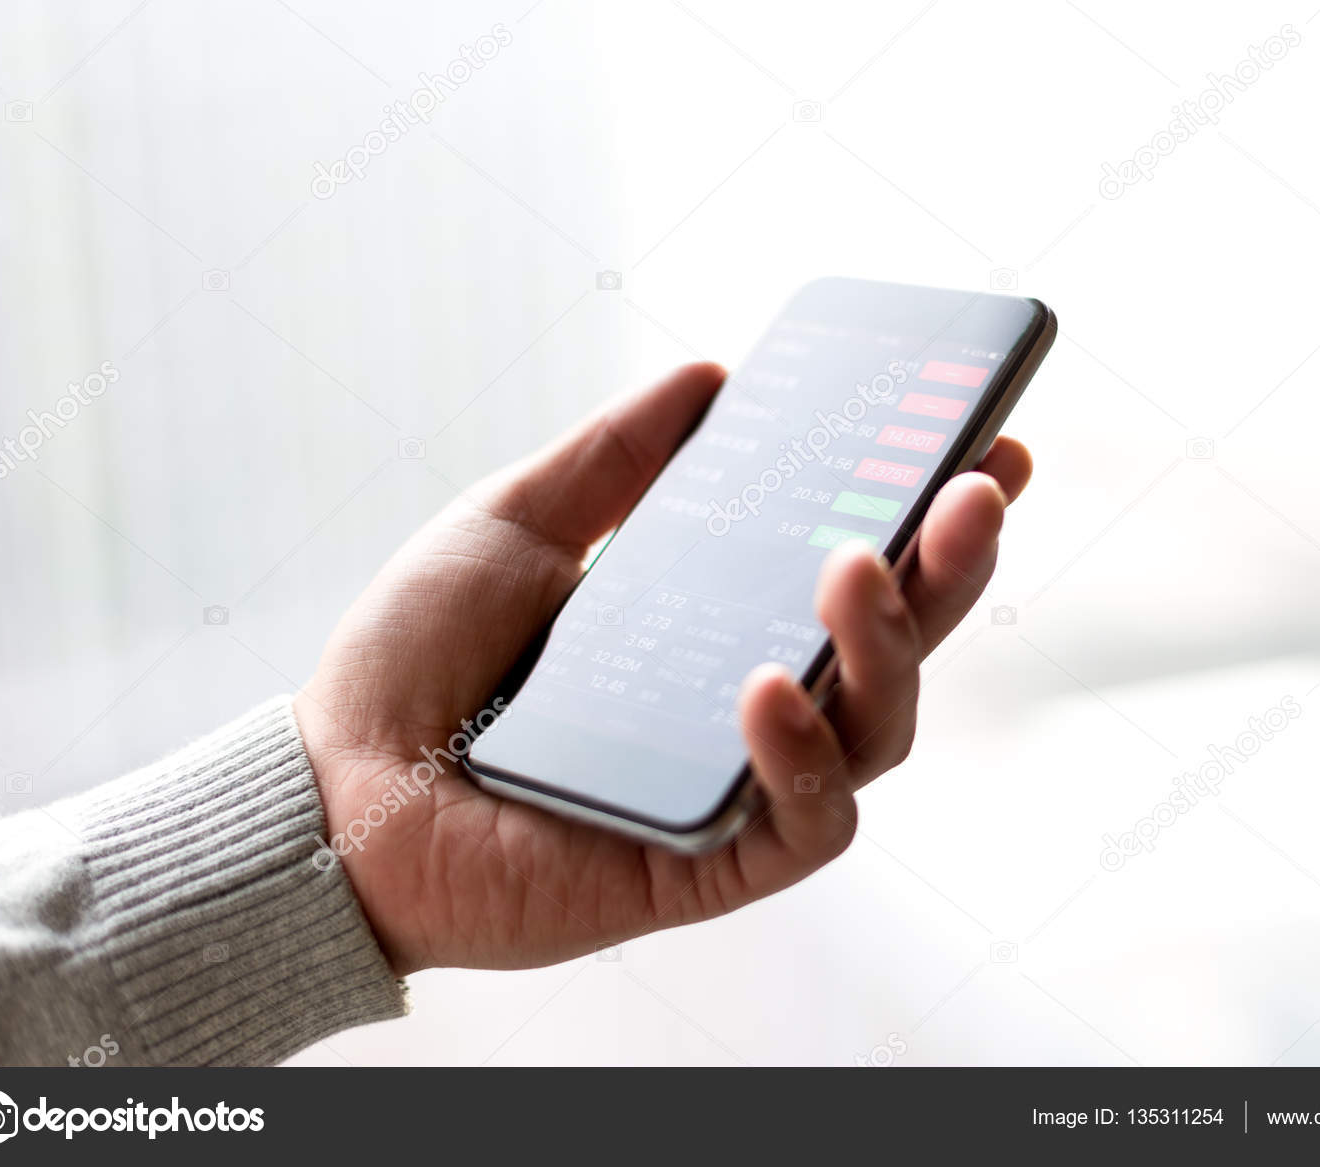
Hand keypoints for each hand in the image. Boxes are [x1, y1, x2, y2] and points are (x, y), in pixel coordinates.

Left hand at [294, 363, 1032, 974]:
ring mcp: (739, 786)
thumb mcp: (517, 523)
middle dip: (951, 565)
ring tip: (857, 565)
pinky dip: (802, 755)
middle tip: (975, 488)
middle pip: (894, 645)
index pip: (854, 568)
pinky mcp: (712, 863)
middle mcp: (748, 704)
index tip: (986, 441)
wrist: (332, 784)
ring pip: (877, 732)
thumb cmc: (417, 658)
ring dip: (889, 647)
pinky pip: (806, 822)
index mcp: (715, 624)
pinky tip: (764, 685)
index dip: (930, 513)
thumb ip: (614, 459)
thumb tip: (710, 376)